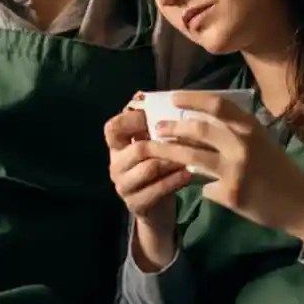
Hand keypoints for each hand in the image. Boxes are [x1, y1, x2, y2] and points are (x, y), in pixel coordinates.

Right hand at [105, 107, 190, 223]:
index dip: (132, 119)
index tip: (155, 116)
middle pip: (137, 148)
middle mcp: (115, 165)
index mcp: (116, 147)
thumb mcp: (152, 145)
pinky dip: (174, 180)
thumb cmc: (158, 170)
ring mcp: (123, 186)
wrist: (157, 210)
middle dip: (164, 143)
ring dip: (172, 161)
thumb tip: (143, 93)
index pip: (112, 128)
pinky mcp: (135, 205)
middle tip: (186, 137)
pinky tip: (189, 175)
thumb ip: (148, 124)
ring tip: (192, 156)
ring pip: (148, 168)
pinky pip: (156, 190)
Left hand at [150, 92, 303, 249]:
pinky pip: (205, 187)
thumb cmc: (277, 168)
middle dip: (173, 127)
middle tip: (158, 127)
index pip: (217, 104)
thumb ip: (233, 132)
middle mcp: (243, 144)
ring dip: (169, 152)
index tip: (173, 97)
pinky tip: (205, 188)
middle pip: (198, 129)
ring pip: (192, 157)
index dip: (192, 98)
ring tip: (154, 150)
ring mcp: (236, 169)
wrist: (301, 203)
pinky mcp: (232, 193)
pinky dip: (202, 187)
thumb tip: (195, 124)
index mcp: (251, 127)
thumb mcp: (260, 141)